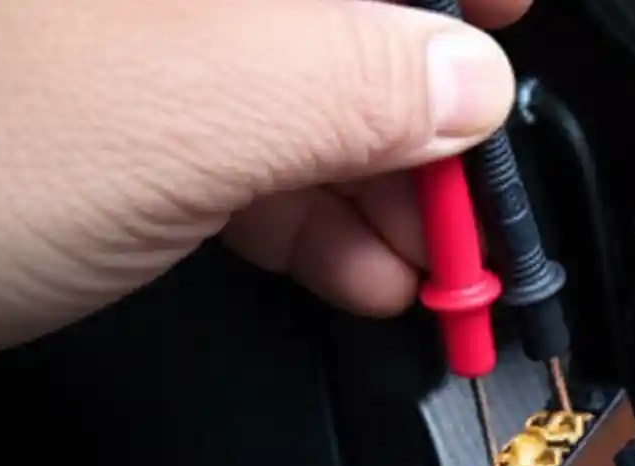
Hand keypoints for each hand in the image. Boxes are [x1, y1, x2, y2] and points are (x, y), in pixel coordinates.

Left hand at [0, 0, 528, 355]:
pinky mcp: (118, 116)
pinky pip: (248, 148)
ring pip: (301, 88)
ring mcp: (145, 45)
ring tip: (426, 268)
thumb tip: (470, 79)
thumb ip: (354, 79)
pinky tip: (357, 270)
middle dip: (423, 107)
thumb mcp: (183, 108)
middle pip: (341, 16)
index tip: (516, 28)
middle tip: (475, 199)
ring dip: (381, 182)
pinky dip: (313, 213)